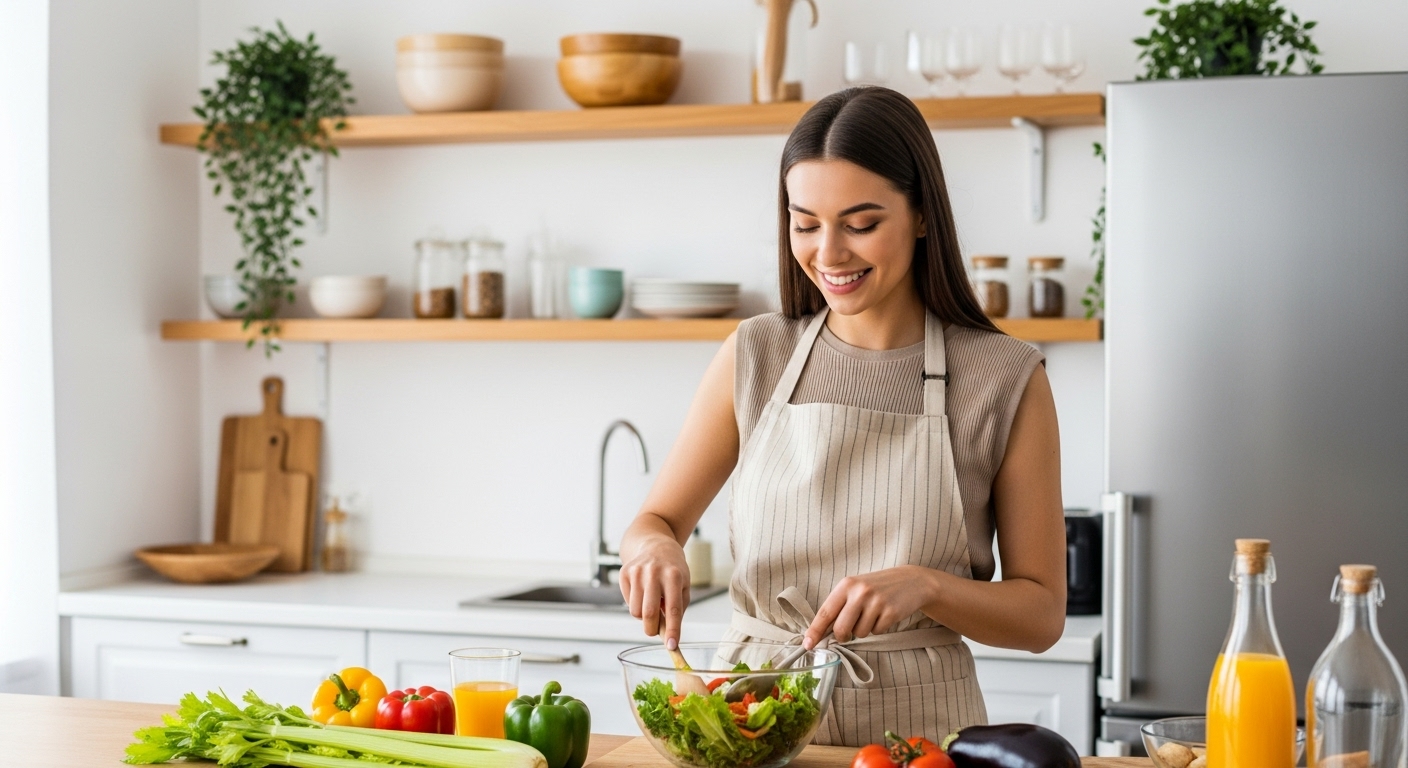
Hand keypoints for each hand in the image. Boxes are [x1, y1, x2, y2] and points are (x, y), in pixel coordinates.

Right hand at [619, 536, 691, 648]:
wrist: (656, 546)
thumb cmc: (673, 571)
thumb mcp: (683, 586)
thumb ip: (677, 610)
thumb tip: (667, 636)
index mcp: (674, 575)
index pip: (673, 609)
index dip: (673, 630)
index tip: (672, 646)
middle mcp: (654, 572)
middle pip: (649, 613)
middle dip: (652, 629)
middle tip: (655, 631)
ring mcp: (637, 571)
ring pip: (636, 611)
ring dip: (644, 616)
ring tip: (651, 603)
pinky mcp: (624, 572)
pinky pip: (628, 602)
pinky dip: (636, 604)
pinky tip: (643, 592)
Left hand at [804, 566, 936, 646]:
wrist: (911, 581)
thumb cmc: (877, 587)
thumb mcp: (856, 589)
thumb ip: (840, 606)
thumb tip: (821, 632)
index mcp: (846, 585)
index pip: (825, 612)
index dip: (815, 630)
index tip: (807, 644)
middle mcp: (860, 592)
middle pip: (840, 628)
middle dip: (842, 636)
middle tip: (848, 632)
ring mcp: (876, 602)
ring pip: (859, 633)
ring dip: (864, 629)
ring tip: (872, 614)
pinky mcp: (891, 612)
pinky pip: (876, 632)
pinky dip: (879, 628)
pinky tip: (884, 615)